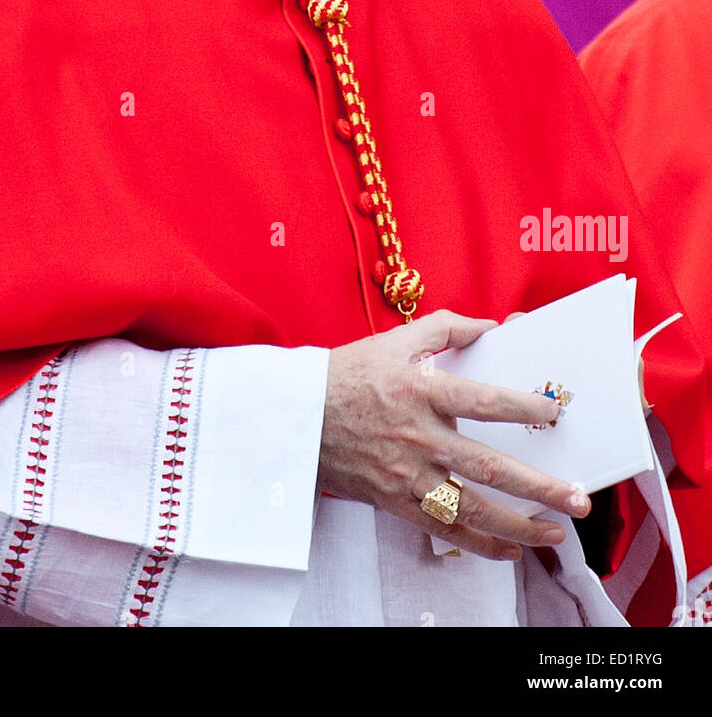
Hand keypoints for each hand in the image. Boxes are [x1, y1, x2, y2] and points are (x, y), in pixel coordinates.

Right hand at [318, 310, 591, 560]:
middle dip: (539, 486)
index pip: (482, 401)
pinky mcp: (395, 500)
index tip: (554, 411)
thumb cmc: (348, 375)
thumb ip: (445, 329)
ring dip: (519, 523)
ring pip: (473, 507)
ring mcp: (408, 474)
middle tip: (578, 496)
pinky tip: (510, 549)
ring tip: (555, 530)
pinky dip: (479, 543)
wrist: (297, 417)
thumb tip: (490, 326)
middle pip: (489, 467)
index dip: (521, 406)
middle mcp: (419, 437)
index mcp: (421, 392)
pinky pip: (444, 528)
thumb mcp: (394, 341)